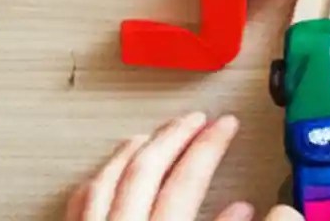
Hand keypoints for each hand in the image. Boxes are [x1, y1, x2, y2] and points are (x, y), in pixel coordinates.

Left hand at [67, 111, 252, 220]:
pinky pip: (78, 202)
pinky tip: (107, 172)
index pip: (187, 181)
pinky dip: (97, 180)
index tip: (226, 125)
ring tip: (152, 134)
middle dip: (173, 137)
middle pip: (145, 170)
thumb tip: (250, 211)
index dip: (210, 146)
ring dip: (132, 150)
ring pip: (106, 180)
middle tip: (196, 118)